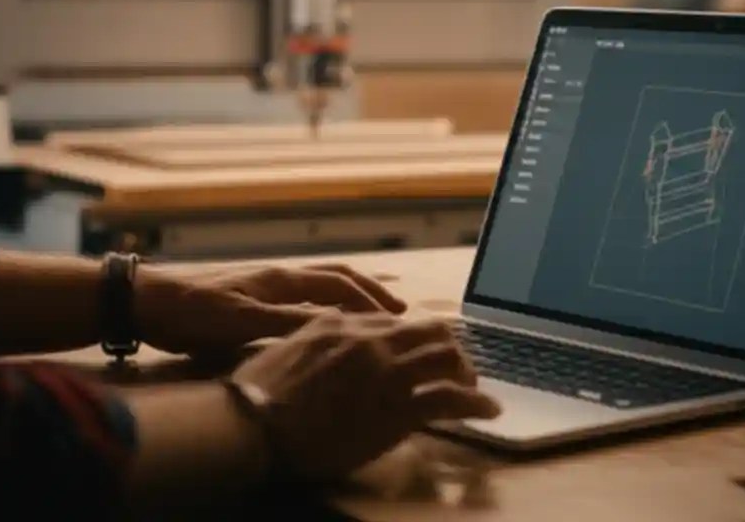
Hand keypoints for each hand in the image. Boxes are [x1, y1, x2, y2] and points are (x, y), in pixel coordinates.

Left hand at [135, 263, 405, 357]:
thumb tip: (339, 325)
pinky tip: (323, 322)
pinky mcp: (249, 298)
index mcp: (282, 280)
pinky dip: (324, 305)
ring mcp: (264, 285)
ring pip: (319, 285)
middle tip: (399, 312)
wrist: (146, 302)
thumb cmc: (191, 313)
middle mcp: (279, 277)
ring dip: (349, 297)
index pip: (341, 286)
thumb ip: (289, 322)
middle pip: (336, 277)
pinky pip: (300, 297)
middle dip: (370, 292)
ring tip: (370, 315)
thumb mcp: (241, 322)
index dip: (372, 302)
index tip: (400, 320)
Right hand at [232, 313, 500, 479]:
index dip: (414, 335)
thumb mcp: (284, 349)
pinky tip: (490, 410)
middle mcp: (371, 339)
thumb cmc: (257, 395)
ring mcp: (388, 370)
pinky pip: (451, 399)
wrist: (255, 423)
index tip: (422, 347)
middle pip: (428, 331)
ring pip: (447, 357)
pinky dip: (477, 403)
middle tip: (457, 366)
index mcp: (342, 323)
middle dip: (449, 348)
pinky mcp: (399, 406)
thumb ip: (312, 335)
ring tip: (477, 387)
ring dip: (467, 372)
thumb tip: (326, 329)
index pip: (392, 320)